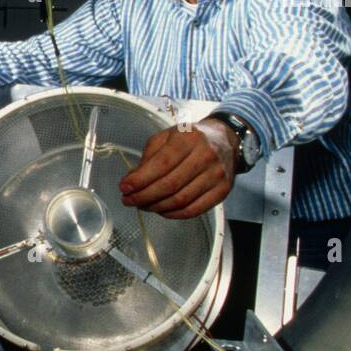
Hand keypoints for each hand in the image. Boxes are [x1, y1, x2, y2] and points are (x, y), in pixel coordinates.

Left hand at [117, 119, 237, 218]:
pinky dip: (174, 214)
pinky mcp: (223, 191)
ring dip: (156, 207)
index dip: (140, 180)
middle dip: (144, 197)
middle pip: (170, 185)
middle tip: (129, 200)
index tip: (124, 188)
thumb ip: (149, 156)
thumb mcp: (167, 136)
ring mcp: (216, 175)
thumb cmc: (191, 138)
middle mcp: (205, 155)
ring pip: (181, 200)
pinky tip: (161, 210)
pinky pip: (194, 210)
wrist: (226, 139)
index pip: (161, 165)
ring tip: (143, 205)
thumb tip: (132, 181)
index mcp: (189, 138)